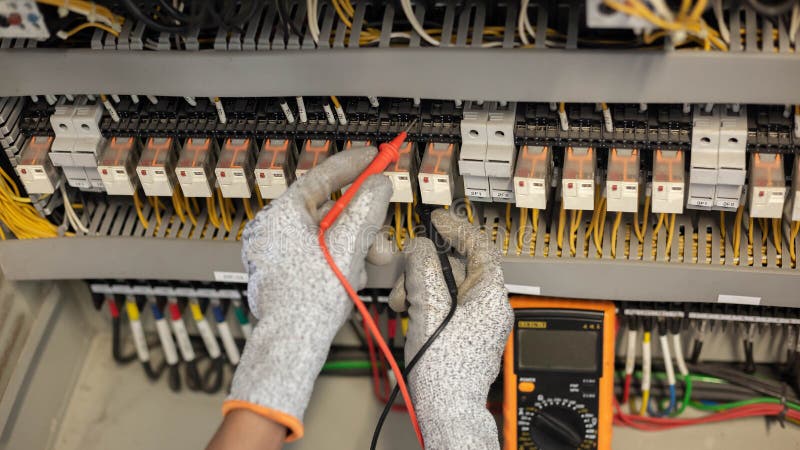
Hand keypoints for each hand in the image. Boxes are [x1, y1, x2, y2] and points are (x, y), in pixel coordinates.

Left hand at [225, 147, 391, 441]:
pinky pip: (320, 253)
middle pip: (329, 209)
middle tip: (381, 229)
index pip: (322, 177)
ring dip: (357, 245)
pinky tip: (353, 277)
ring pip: (329, 234)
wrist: (293, 344)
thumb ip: (367, 209)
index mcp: (282, 214)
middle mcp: (276, 229)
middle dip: (362, 222)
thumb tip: (379, 184)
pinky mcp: (285, 271)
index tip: (375, 155)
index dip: (353, 165)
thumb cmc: (310, 299)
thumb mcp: (348, 245)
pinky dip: (342, 260)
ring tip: (372, 262)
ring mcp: (278, 251)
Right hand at [389, 209, 512, 449]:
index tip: (437, 222)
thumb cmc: (445, 369)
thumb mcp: (428, 305)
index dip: (457, 229)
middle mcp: (489, 307)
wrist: (446, 410)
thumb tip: (419, 247)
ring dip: (419, 289)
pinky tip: (409, 315)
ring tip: (402, 304)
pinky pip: (445, 307)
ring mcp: (478, 323)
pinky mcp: (465, 336)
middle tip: (404, 278)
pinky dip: (425, 305)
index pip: (480, 247)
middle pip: (456, 268)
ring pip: (446, 288)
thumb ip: (422, 268)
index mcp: (491, 295)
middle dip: (424, 269)